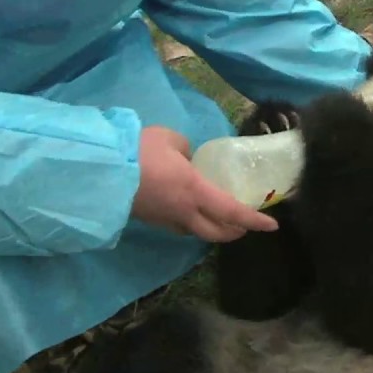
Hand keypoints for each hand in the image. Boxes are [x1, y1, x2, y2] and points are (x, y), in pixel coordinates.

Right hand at [131, 126, 278, 241]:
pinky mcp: (149, 220)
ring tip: (219, 219)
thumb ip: (185, 150)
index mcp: (195, 192)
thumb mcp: (170, 139)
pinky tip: (189, 211)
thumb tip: (187, 157)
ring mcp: (165, 219)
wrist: (100, 171)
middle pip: (216, 232)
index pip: (232, 212)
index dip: (254, 220)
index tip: (272, 224)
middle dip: (235, 232)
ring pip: (196, 232)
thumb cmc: (138, 151)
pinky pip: (178, 226)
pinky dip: (192, 223)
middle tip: (244, 225)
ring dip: (212, 229)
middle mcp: (184, 212)